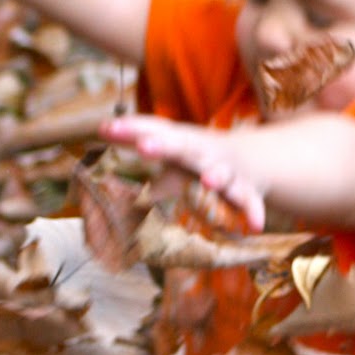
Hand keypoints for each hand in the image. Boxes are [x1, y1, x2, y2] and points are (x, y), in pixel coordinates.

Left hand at [101, 114, 267, 231]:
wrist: (252, 159)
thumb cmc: (197, 157)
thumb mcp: (172, 152)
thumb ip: (141, 146)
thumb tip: (100, 140)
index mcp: (181, 140)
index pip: (153, 130)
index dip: (131, 129)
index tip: (107, 129)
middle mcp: (203, 150)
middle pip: (184, 146)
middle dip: (165, 145)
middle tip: (144, 146)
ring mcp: (227, 169)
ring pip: (221, 172)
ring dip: (216, 175)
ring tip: (209, 182)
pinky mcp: (247, 189)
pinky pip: (250, 201)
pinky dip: (254, 211)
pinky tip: (254, 226)